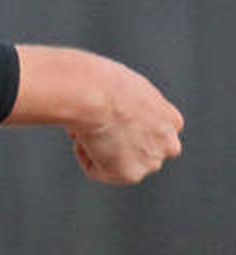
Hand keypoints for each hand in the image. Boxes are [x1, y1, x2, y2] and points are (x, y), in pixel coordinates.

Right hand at [10, 47, 183, 185]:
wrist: (91, 92)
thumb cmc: (98, 80)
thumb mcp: (122, 85)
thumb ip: (127, 104)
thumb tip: (104, 108)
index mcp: (171, 119)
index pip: (149, 131)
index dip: (121, 123)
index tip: (105, 113)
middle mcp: (168, 143)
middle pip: (138, 151)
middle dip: (118, 143)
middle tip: (95, 124)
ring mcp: (151, 161)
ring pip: (120, 162)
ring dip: (101, 150)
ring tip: (88, 128)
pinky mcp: (129, 174)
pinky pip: (97, 171)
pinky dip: (84, 156)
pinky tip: (83, 137)